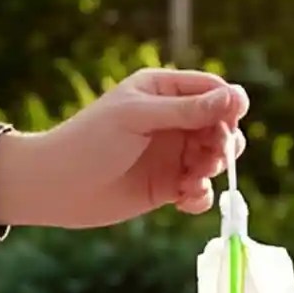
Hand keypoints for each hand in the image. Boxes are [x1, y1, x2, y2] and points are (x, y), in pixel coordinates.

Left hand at [0, 68, 249, 227]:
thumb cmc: (91, 142)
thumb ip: (189, 110)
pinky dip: (200, 197)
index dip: (228, 109)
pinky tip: (183, 201)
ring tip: (190, 181)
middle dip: (222, 145)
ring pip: (216, 160)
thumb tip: (237, 98)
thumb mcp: (140, 118)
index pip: (214, 92)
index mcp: (164, 91)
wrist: (57, 188)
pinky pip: (201, 191)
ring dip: (212, 172)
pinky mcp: (169, 187)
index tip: (226, 128)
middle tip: (209, 160)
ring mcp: (173, 155)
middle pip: (222, 128)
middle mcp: (173, 121)